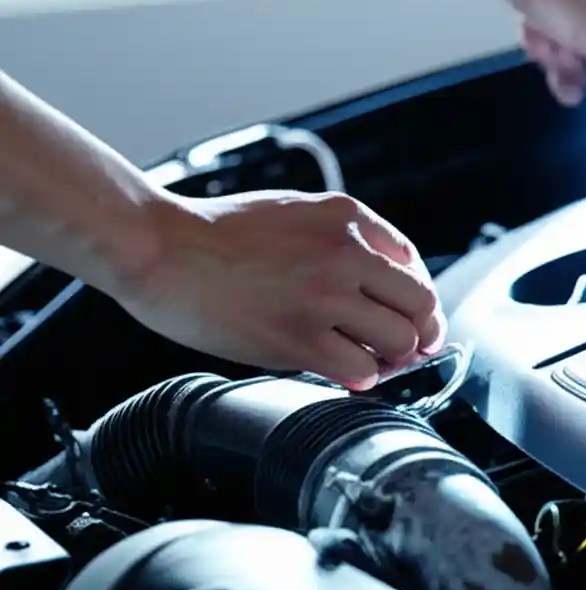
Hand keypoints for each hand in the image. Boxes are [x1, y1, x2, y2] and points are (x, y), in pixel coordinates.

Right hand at [113, 190, 444, 390]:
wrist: (160, 249)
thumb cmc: (220, 234)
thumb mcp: (298, 211)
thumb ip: (347, 237)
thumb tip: (392, 277)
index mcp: (348, 218)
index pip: (415, 265)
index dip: (417, 299)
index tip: (412, 318)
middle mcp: (345, 254)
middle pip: (421, 305)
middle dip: (419, 332)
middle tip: (407, 348)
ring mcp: (324, 298)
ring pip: (399, 341)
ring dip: (390, 357)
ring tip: (368, 359)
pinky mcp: (298, 338)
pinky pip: (360, 370)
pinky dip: (361, 377)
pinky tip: (344, 372)